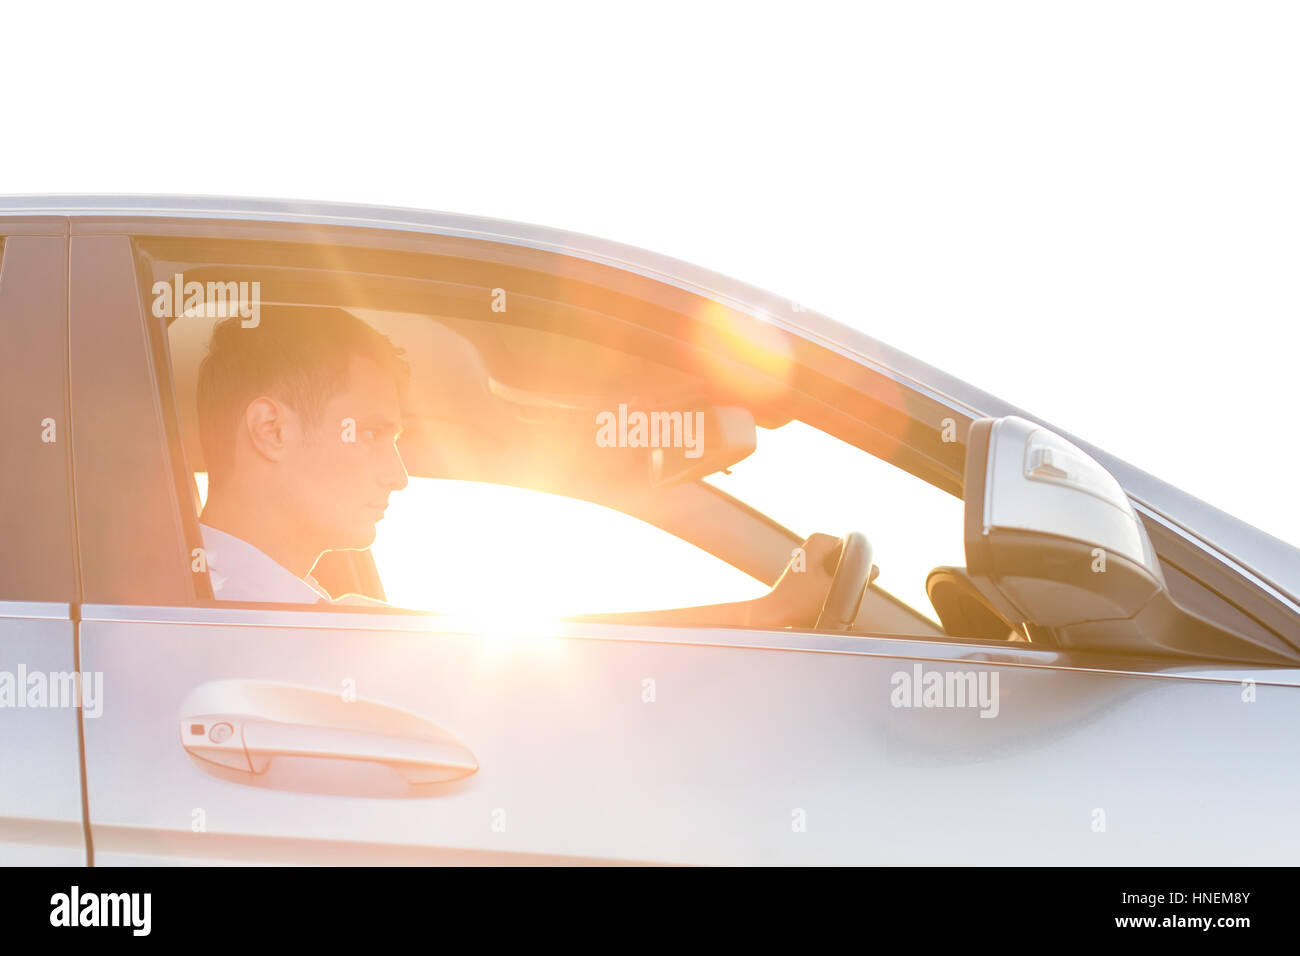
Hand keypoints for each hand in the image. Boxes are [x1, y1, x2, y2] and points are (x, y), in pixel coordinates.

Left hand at [761, 533, 876, 627]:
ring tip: (822, 597)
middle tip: (830, 593)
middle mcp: (814, 543)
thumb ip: (860, 578)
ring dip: (838, 585)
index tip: (838, 586)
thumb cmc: (799, 601)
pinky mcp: (808, 571)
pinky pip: (828, 578)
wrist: (775, 614)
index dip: (855, 570)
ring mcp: (811, 557)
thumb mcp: (834, 590)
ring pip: (838, 571)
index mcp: (820, 539)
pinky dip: (829, 588)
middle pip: (846, 561)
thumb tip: (876, 569)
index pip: (853, 550)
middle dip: (845, 577)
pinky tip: (820, 599)